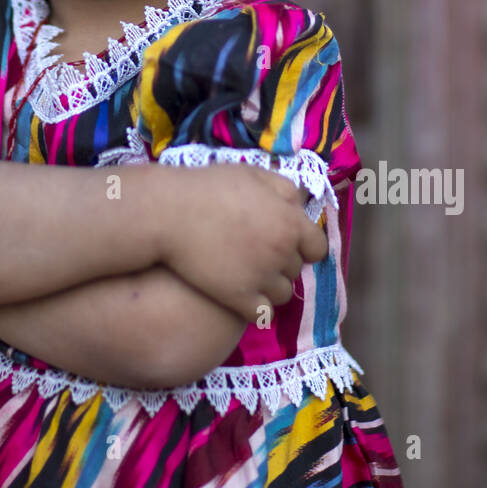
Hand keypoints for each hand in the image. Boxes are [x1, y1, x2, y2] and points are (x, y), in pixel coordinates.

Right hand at [157, 161, 329, 327]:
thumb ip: (283, 188)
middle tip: (255, 253)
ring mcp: (262, 278)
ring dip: (270, 286)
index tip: (285, 242)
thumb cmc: (209, 188)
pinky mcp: (239, 298)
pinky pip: (262, 314)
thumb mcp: (253, 174)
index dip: (303, 246)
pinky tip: (241, 296)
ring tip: (248, 275)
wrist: (169, 212)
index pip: (317, 247)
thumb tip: (300, 204)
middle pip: (295, 270)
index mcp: (290, 222)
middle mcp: (282, 252)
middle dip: (280, 262)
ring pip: (282, 294)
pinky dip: (255, 308)